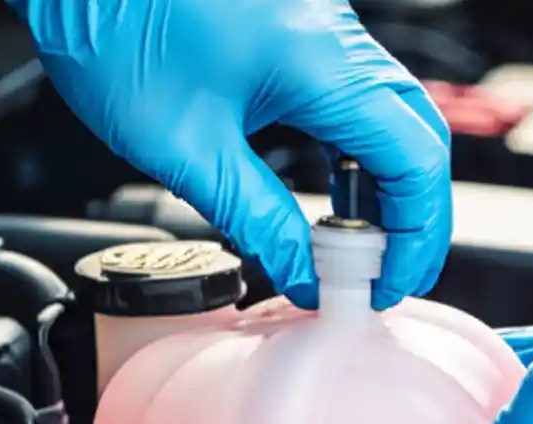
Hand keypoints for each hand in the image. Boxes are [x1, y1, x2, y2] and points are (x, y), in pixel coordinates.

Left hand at [9, 0, 451, 309]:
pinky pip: (355, 99)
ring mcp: (323, 30)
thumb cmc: (113, 29)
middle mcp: (337, 37)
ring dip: (385, 187)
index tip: (389, 285)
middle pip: (419, 137)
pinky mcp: (300, 34)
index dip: (416, 233)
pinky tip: (332, 199)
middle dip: (413, 215)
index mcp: (322, 62)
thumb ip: (257, 218)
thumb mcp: (185, 149)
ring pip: (391, 117)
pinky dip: (356, 155)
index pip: (414, 159)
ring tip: (356, 251)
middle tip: (384, 276)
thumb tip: (304, 275)